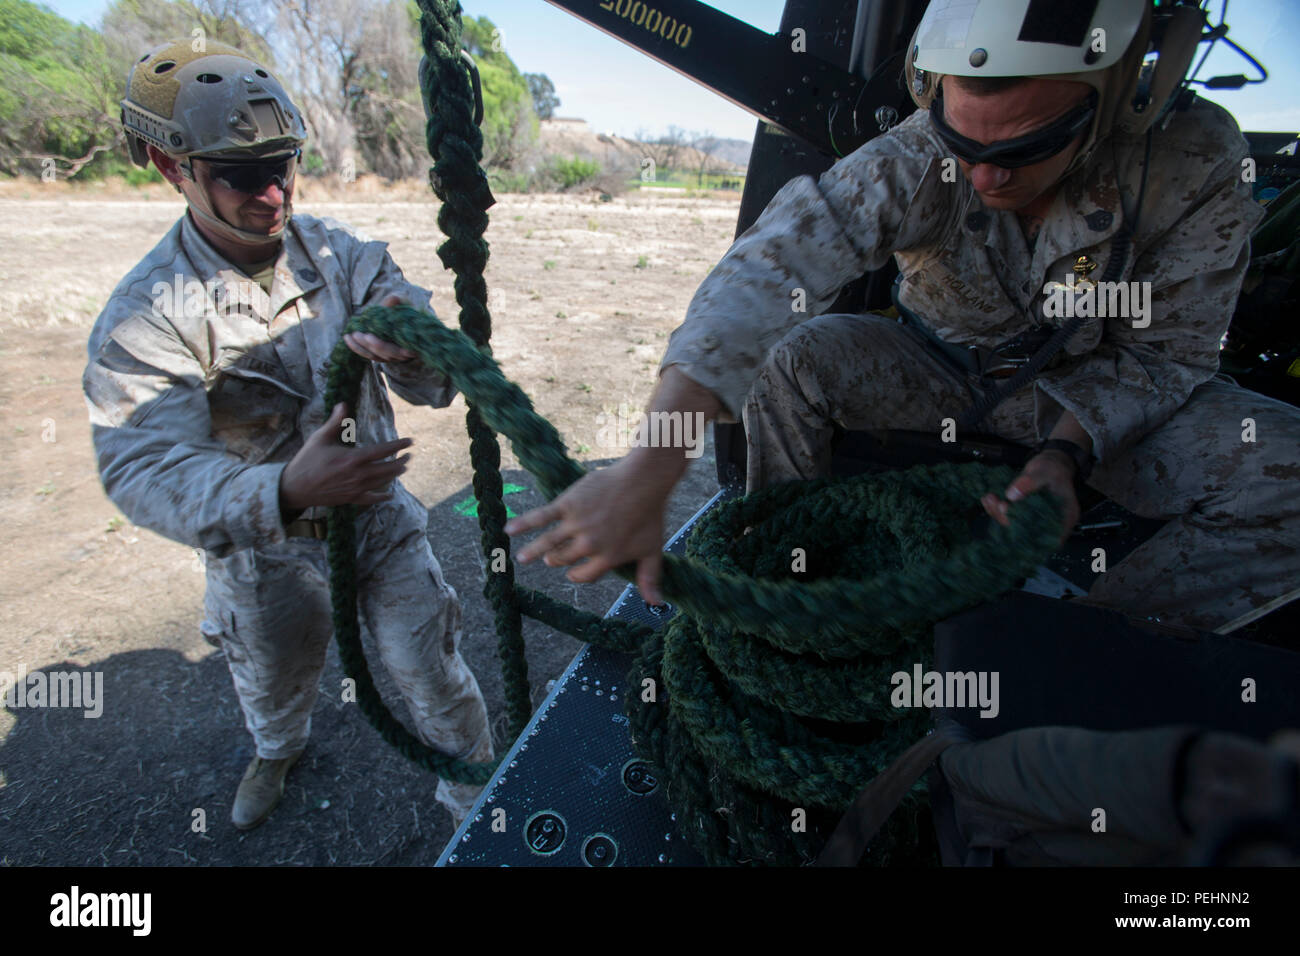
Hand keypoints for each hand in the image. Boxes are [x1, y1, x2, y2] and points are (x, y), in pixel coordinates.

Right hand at [279, 401, 411, 511]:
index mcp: (353, 458)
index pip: (383, 450)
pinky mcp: (351, 498)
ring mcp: (356, 488)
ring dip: (395, 474)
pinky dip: (382, 497)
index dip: (399, 446)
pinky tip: (389, 495)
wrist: (295, 487)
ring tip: (402, 468)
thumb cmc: (307, 460)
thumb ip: (335, 422)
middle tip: (409, 456)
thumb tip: (343, 404)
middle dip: (401, 461)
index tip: (410, 441)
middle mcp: (358, 475)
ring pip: (383, 482)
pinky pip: (371, 498)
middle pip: (388, 468)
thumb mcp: (320, 438)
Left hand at [344, 294, 417, 362]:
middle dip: (369, 344)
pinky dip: (357, 347)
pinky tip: (347, 338)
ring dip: (361, 346)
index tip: (369, 336)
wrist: (403, 322)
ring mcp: (392, 357)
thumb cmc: (404, 314)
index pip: (397, 350)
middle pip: (385, 354)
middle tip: (356, 334)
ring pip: (375, 356)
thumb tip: (395, 298)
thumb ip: (398, 304)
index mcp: (411, 343)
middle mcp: (403, 354)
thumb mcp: (403, 308)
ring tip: (349, 336)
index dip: (382, 345)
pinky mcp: (382, 356)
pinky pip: (369, 355)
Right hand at [504, 456, 673, 603]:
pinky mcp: (567, 504)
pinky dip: (523, 524)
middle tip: (551, 559)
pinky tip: (509, 530)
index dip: (577, 574)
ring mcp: (576, 524)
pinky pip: (541, 517)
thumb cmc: (650, 515)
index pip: (583, 576)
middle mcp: (588, 545)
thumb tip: (656, 605)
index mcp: (606, 558)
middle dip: (556, 560)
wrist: (642, 481)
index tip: (573, 572)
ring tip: (522, 559)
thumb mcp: (652, 550)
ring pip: (548, 543)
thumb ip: (649, 578)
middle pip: (563, 559)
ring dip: (533, 552)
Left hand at [980, 450, 1079, 543]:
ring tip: (990, 498)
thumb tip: (1012, 495)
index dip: (1027, 532)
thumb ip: (1029, 482)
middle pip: (1028, 532)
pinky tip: (989, 500)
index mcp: (1065, 516)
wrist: (1051, 463)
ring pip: (1016, 525)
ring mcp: (1038, 521)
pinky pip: (1011, 518)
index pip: (1048, 535)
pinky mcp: (1026, 516)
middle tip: (998, 503)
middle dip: (1008, 520)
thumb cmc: (1053, 467)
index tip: (1010, 517)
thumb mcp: (1044, 470)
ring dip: (999, 514)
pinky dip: (998, 510)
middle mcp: (1052, 523)